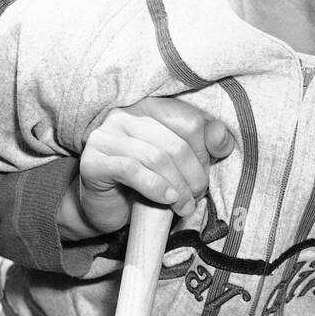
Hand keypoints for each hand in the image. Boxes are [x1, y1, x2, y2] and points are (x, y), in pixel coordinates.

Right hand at [58, 96, 235, 240]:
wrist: (108, 209)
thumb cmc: (147, 181)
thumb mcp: (181, 162)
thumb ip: (206, 145)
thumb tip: (222, 136)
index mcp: (150, 106)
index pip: (190, 120)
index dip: (205, 150)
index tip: (206, 172)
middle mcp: (125, 115)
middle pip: (175, 142)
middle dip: (193, 174)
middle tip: (198, 194)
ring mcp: (105, 136)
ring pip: (155, 157)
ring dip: (178, 187)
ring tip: (185, 205)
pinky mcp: (92, 162)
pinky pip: (131, 170)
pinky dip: (154, 187)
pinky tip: (166, 200)